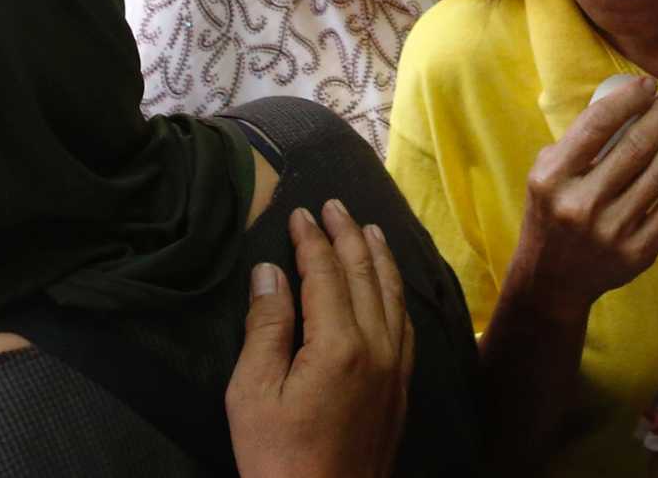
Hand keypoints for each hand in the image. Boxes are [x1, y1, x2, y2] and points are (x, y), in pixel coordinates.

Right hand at [228, 202, 413, 477]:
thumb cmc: (278, 458)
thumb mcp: (253, 393)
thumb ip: (266, 326)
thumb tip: (269, 272)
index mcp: (339, 344)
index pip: (326, 273)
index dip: (311, 240)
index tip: (299, 213)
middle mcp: (376, 347)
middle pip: (365, 274)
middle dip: (348, 235)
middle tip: (335, 205)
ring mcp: (395, 367)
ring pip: (393, 294)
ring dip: (379, 256)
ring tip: (368, 229)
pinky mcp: (401, 387)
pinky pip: (404, 323)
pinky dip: (396, 292)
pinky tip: (389, 286)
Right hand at [505, 75, 657, 321]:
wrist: (552, 280)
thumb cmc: (550, 213)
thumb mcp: (544, 174)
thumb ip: (577, 141)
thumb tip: (626, 102)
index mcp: (553, 178)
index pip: (597, 125)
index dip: (629, 98)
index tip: (649, 84)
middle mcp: (582, 204)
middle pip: (637, 145)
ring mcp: (613, 231)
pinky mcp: (639, 251)